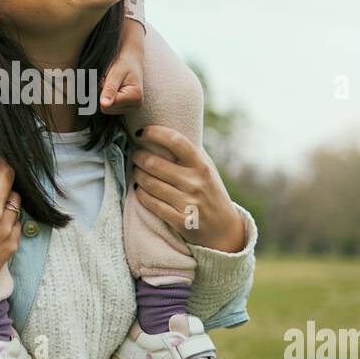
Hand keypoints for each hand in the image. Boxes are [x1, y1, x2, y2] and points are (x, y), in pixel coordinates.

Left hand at [99, 20, 144, 113]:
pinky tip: (114, 88)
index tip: (107, 79)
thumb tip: (104, 104)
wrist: (132, 59)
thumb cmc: (124, 63)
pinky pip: (110, 107)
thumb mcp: (115, 73)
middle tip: (110, 80)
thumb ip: (110, 89)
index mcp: (136, 97)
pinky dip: (108, 97)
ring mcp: (132, 108)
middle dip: (104, 94)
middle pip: (107, 109)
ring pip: (107, 109)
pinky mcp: (128, 107)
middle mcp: (136, 105)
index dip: (103, 92)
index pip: (108, 106)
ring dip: (106, 95)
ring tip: (113, 83)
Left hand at [130, 124, 246, 252]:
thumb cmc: (210, 192)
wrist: (224, 229)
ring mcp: (188, 202)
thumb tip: (164, 129)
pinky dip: (140, 194)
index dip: (154, 133)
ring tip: (136, 171)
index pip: (175, 141)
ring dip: (137, 175)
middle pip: (154, 163)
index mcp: (201, 165)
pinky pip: (151, 203)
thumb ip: (190, 152)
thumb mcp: (207, 169)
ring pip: (149, 183)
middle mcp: (195, 182)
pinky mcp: (180, 220)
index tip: (141, 132)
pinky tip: (138, 189)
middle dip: (138, 157)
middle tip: (135, 155)